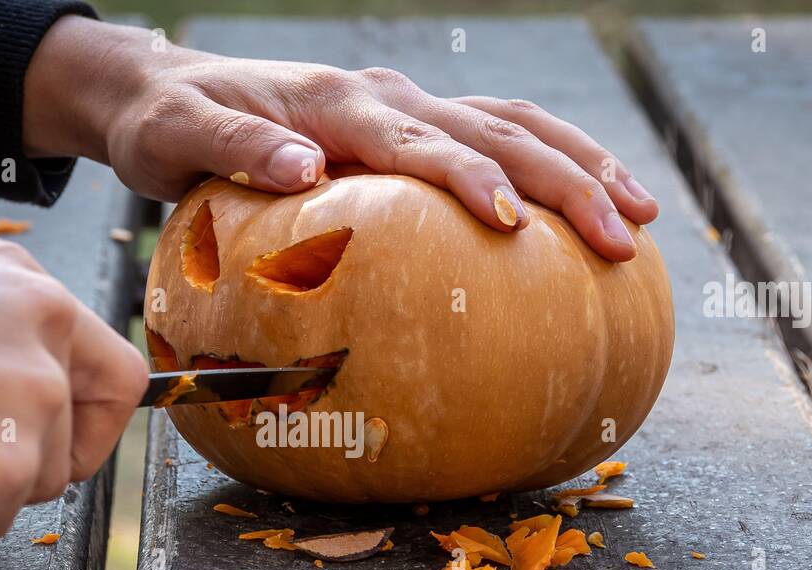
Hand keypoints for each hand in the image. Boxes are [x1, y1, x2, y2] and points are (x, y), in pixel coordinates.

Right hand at [0, 241, 146, 551]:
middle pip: (80, 439)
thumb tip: (20, 373)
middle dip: (26, 469)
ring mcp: (32, 395)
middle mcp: (43, 330)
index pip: (116, 372)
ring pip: (33, 487)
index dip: (92, 425)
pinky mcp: (7, 463)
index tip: (62, 449)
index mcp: (25, 283)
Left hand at [24, 19, 656, 260]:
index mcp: (339, 103)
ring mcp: (405, 104)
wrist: (169, 90)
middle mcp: (386, 96)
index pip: (421, 141)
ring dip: (583, 166)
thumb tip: (303, 166)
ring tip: (642, 214)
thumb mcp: (176, 136)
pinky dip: (553, 162)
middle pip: (496, 131)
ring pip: (516, 124)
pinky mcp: (410, 123)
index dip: (470, 178)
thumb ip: (234, 147)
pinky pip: (496, 134)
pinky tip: (589, 199)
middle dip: (566, 182)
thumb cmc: (170, 125)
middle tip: (622, 237)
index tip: (512, 222)